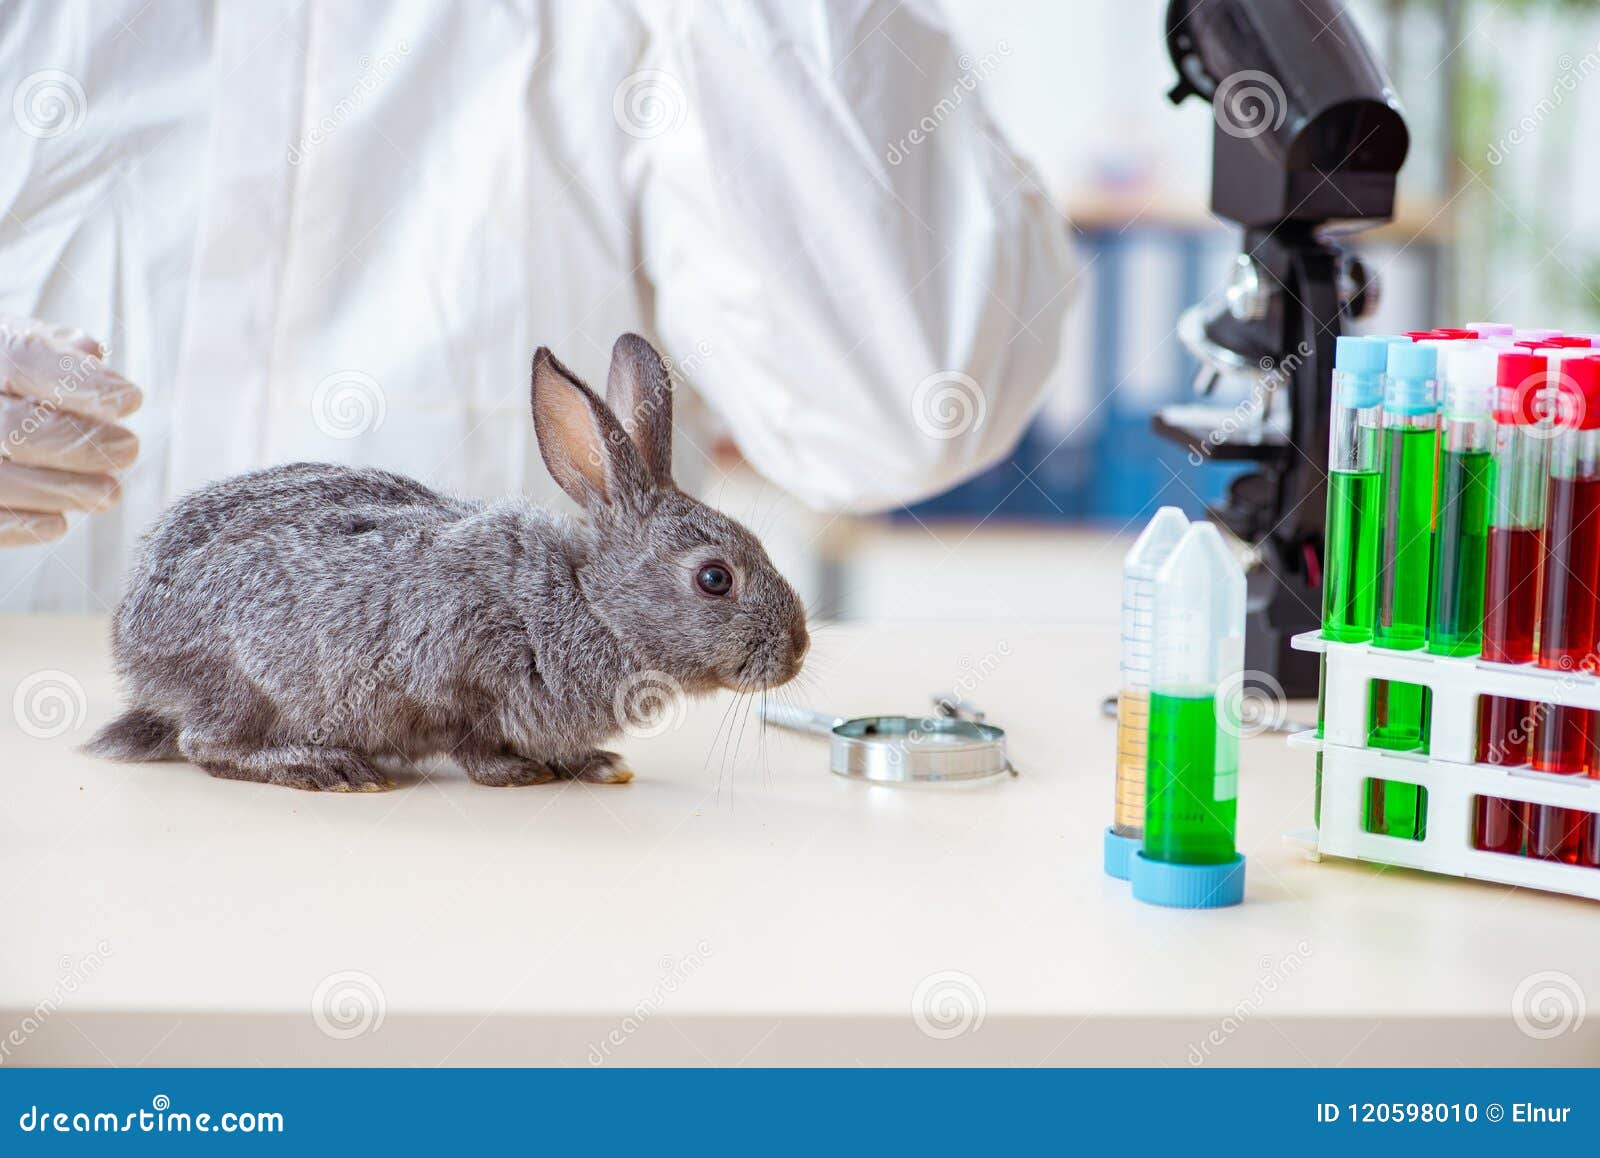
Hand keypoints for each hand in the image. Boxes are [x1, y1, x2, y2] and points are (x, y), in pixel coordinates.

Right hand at [0, 316, 140, 545]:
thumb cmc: (3, 378)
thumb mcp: (17, 343)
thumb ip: (54, 349)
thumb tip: (90, 354)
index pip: (25, 359)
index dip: (80, 384)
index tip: (130, 400)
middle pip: (12, 428)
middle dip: (78, 444)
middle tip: (127, 449)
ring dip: (61, 489)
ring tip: (108, 492)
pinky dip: (21, 524)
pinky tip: (57, 522)